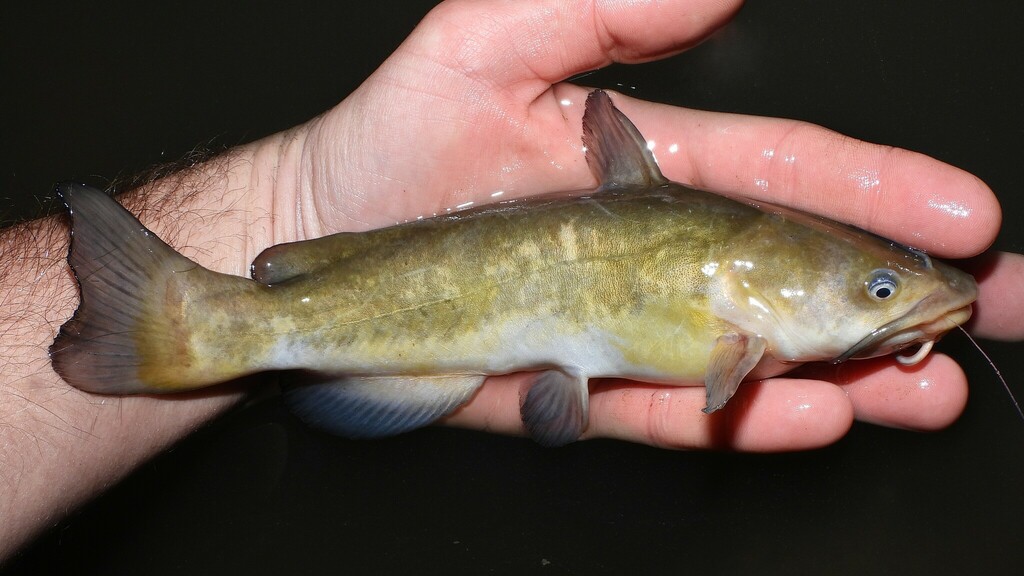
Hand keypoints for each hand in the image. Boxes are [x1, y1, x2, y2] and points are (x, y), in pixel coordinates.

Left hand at [271, 0, 1021, 449]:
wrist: (321, 245)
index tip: (963, 214)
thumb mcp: (487, 41)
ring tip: (922, 388)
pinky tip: (811, 414)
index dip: (875, 191)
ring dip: (844, 375)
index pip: (784, 176)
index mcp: (650, 168)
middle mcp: (652, 253)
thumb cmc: (393, 140)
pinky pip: (672, 409)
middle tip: (989, 310)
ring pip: (753, 355)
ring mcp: (623, 326)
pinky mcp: (581, 390)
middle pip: (795, 276)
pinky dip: (741, 415)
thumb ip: (602, 10)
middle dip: (897, 297)